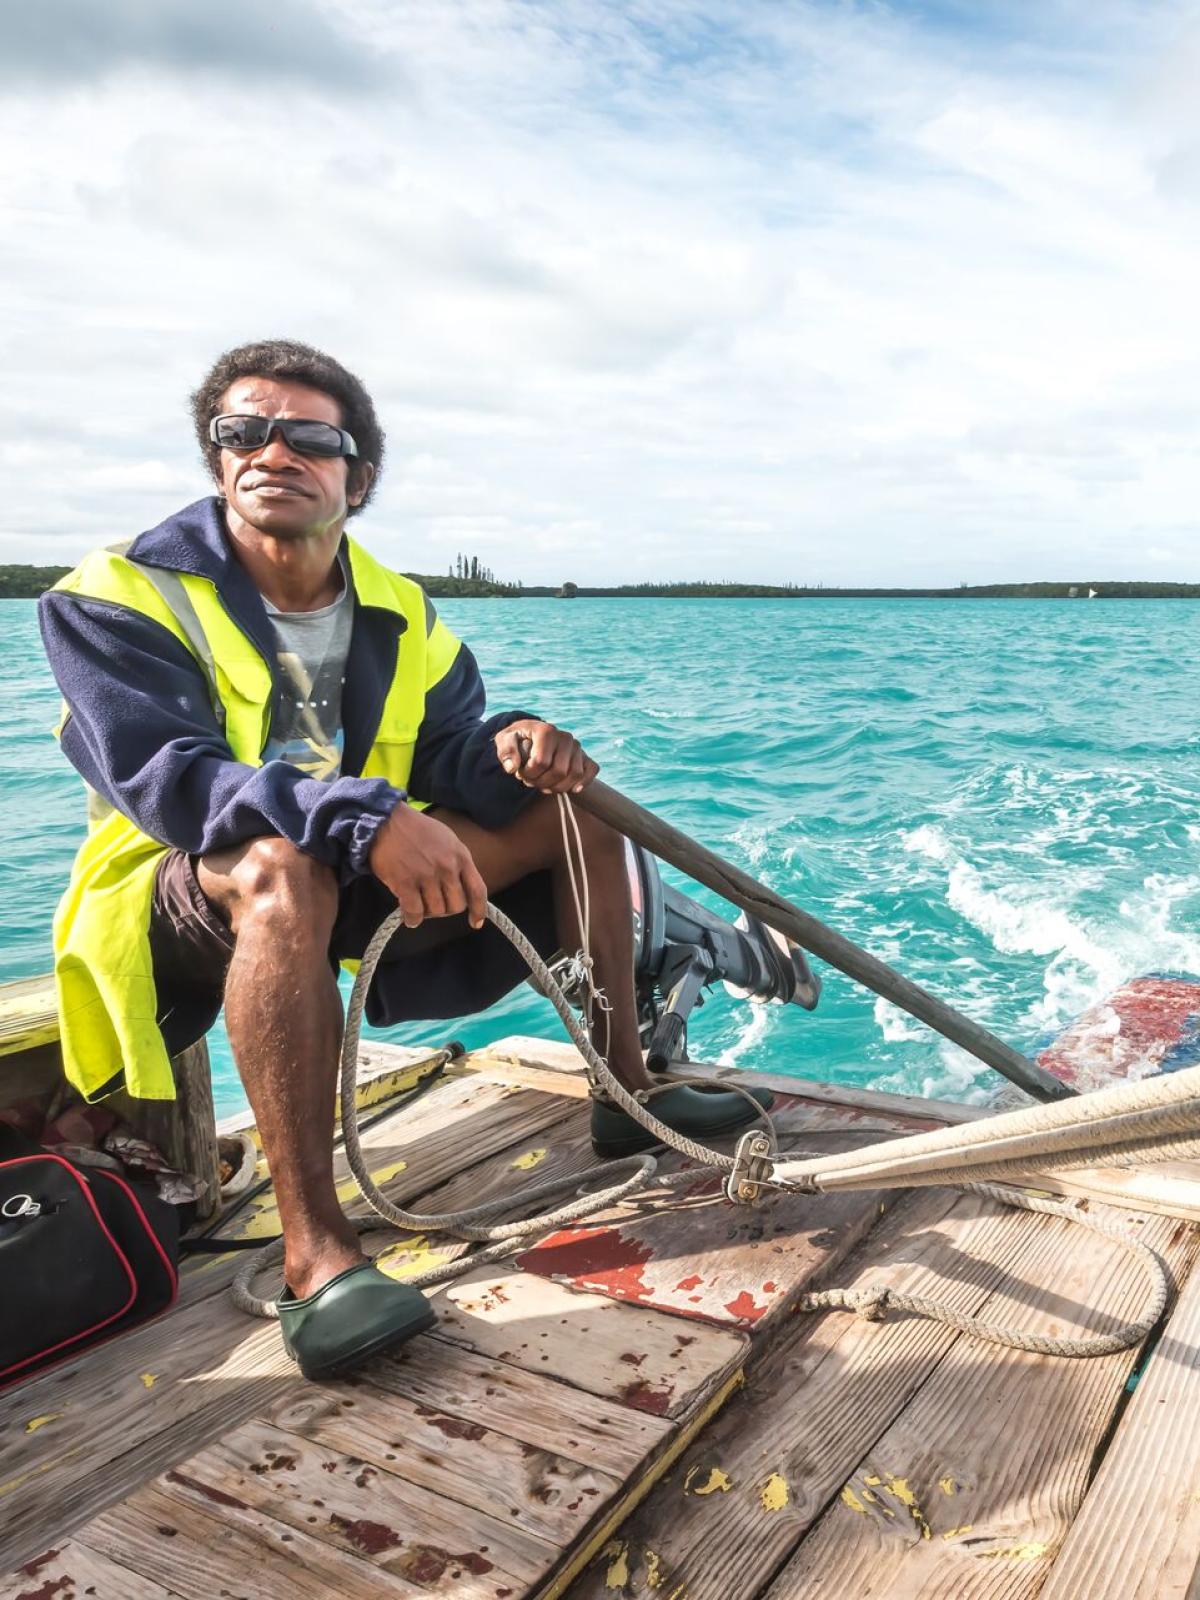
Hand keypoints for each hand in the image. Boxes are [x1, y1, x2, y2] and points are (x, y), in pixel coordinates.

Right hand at [368, 803, 487, 929]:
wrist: (385, 820)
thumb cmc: (416, 829)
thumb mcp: (447, 839)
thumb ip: (457, 861)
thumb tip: (460, 886)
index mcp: (460, 855)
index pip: (477, 890)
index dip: (478, 910)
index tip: (475, 922)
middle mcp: (447, 867)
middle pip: (456, 905)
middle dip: (446, 910)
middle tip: (433, 904)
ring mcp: (427, 875)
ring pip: (436, 911)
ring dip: (427, 913)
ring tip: (418, 905)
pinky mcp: (406, 882)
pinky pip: (415, 912)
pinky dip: (412, 919)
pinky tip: (409, 917)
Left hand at [494, 720, 599, 793]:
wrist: (533, 736)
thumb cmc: (518, 739)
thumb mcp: (505, 740)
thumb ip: (506, 751)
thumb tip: (512, 767)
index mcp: (546, 730)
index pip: (541, 762)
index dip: (529, 774)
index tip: (521, 773)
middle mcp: (565, 737)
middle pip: (559, 771)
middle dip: (542, 782)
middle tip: (531, 781)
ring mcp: (577, 747)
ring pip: (574, 775)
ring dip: (558, 787)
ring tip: (544, 785)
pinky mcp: (585, 756)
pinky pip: (591, 770)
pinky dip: (583, 782)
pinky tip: (572, 789)